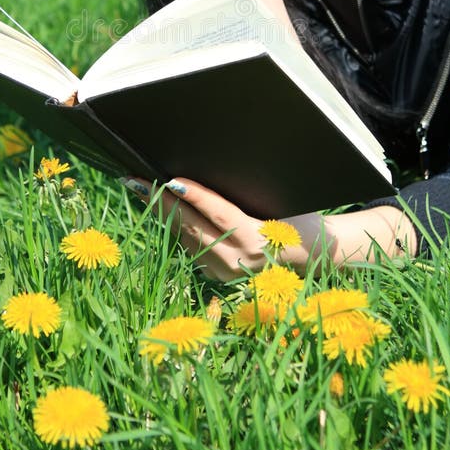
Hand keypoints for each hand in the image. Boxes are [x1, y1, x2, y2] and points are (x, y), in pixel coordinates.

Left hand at [123, 178, 417, 277]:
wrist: (315, 257)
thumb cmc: (301, 218)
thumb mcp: (280, 204)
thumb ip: (246, 198)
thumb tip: (211, 173)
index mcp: (259, 239)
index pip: (219, 214)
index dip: (194, 196)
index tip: (170, 179)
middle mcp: (239, 260)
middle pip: (192, 226)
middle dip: (160, 201)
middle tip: (133, 179)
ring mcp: (226, 272)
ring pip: (186, 237)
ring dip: (160, 213)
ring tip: (136, 188)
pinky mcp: (219, 276)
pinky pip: (190, 247)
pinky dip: (173, 226)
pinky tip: (157, 207)